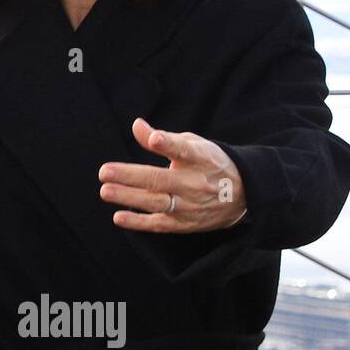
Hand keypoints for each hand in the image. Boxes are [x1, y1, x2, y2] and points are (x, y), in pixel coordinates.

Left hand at [97, 117, 248, 232]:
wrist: (244, 196)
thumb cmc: (209, 164)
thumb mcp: (194, 145)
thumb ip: (164, 138)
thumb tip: (136, 125)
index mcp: (200, 159)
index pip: (185, 150)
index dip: (169, 144)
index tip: (155, 140)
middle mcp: (195, 183)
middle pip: (161, 179)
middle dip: (131, 176)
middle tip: (105, 171)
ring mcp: (189, 205)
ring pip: (156, 202)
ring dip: (129, 197)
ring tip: (105, 191)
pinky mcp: (184, 223)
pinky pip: (159, 224)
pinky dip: (139, 222)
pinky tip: (119, 216)